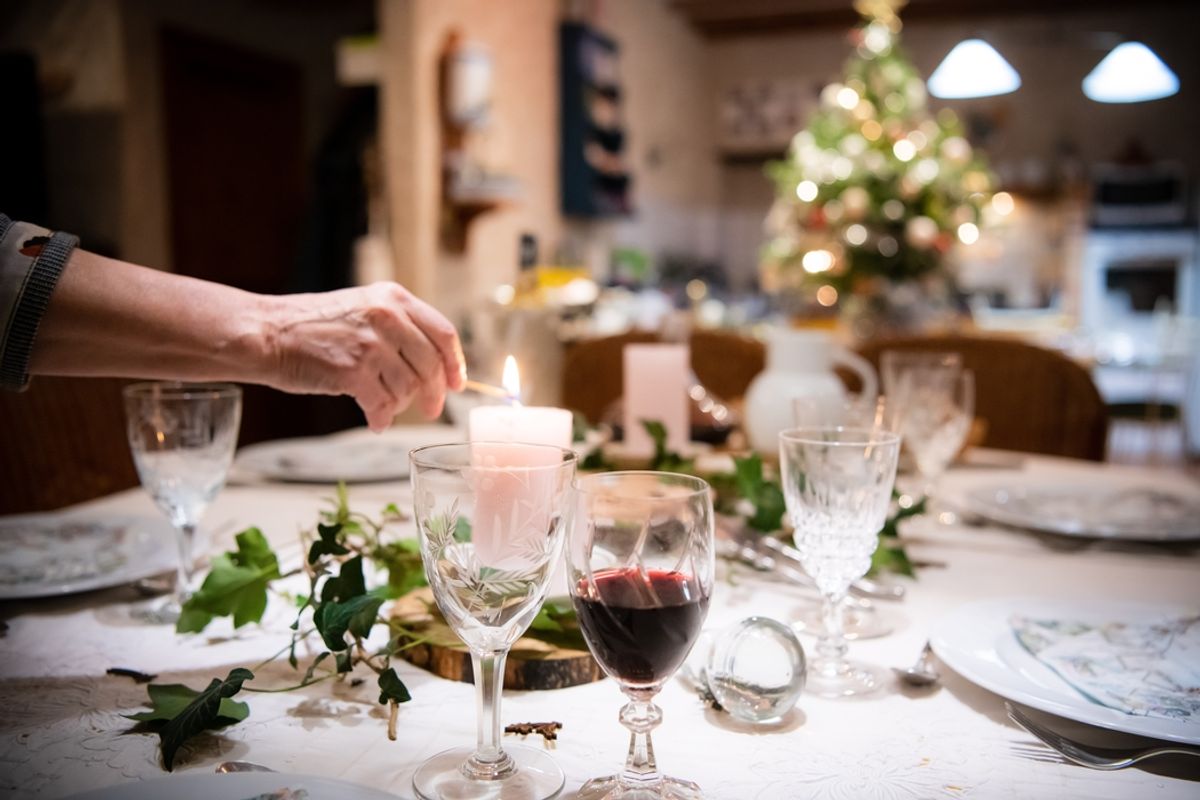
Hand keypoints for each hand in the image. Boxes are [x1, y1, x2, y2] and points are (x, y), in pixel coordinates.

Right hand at [263, 282, 465, 429]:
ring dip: (400, 405)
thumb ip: (397, 328)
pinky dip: (381, 418)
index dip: (455, 363)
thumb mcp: (362, 309)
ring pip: (408, 388)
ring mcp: (371, 344)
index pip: (443, 333)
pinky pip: (383, 405)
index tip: (457, 383)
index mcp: (393, 298)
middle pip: (431, 365)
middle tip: (431, 409)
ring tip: (384, 408)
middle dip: (434, 394)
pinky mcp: (353, 371)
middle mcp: (387, 317)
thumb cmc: (311, 326)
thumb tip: (433, 365)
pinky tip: (374, 421)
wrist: (266, 333)